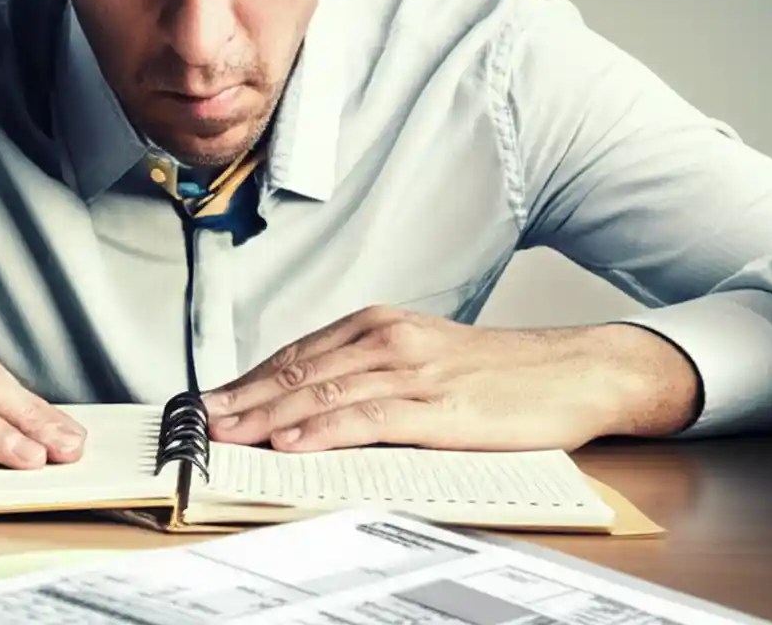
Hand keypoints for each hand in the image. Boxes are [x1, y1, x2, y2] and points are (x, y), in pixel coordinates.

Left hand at [201, 306, 699, 452]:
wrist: (572, 372)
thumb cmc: (496, 373)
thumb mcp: (422, 359)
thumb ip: (368, 374)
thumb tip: (312, 405)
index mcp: (379, 326)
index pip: (296, 355)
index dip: (249, 380)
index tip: (210, 401)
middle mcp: (388, 341)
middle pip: (298, 373)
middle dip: (243, 400)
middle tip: (199, 422)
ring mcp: (412, 372)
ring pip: (322, 394)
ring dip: (267, 418)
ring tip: (226, 435)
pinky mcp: (438, 407)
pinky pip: (367, 419)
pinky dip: (322, 432)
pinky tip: (291, 444)